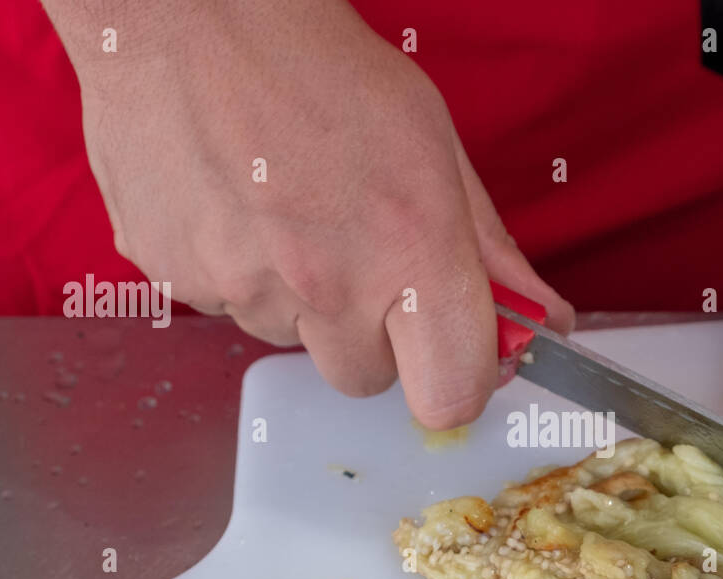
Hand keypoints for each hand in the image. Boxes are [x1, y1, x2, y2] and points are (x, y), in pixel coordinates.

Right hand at [41, 0, 573, 428]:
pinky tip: (236, 203)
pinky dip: (237, 272)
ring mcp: (242, 288)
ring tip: (286, 210)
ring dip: (300, 301)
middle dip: (373, 338)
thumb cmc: (320, 67)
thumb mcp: (435, 148)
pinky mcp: (175, 280)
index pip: (451, 396)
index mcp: (409, 251)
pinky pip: (226, 307)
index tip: (452, 356)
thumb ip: (490, 250)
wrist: (187, 14)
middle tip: (359, 258)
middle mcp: (326, 285)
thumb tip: (547, 320)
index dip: (457, 383)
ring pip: (292, 340)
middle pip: (366, 378)